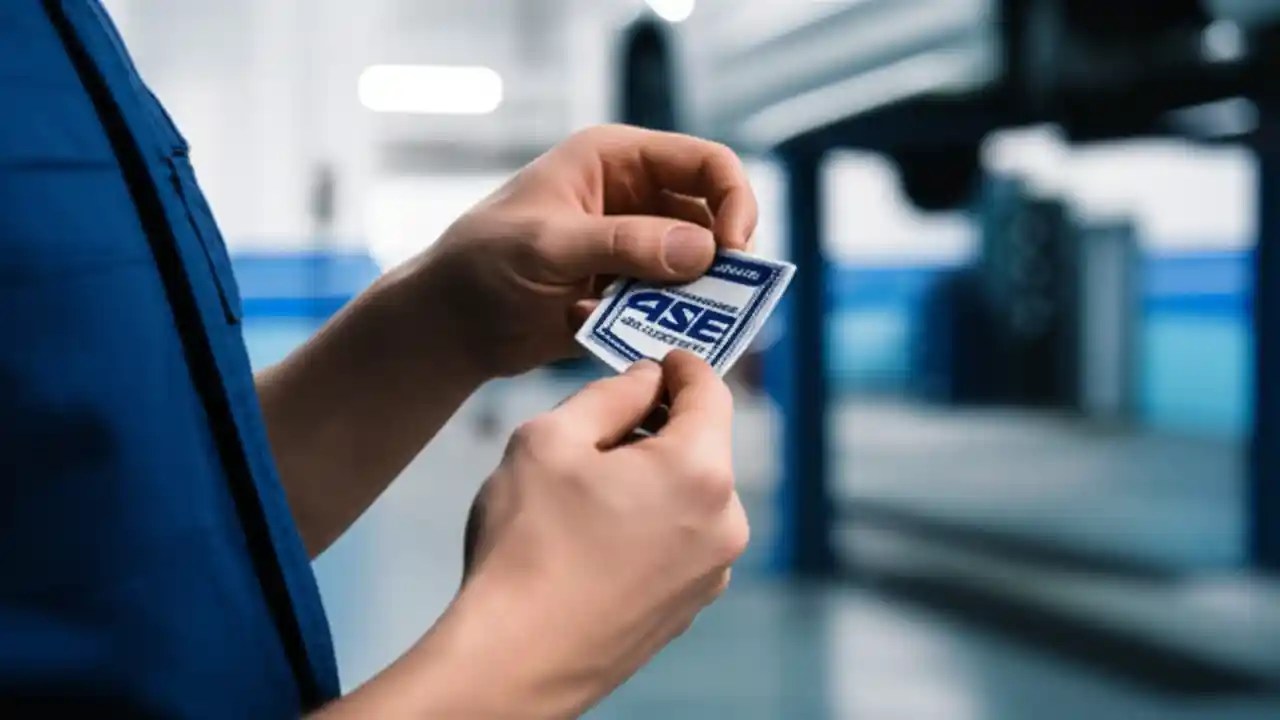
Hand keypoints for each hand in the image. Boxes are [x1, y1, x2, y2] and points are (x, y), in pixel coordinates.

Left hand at [406, 124, 757, 378]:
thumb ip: (623, 244)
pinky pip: (677, 304)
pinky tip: (648, 339)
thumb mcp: (549, 247)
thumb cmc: (482, 266)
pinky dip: (676, 323)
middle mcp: (635, 197)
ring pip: (702, 266)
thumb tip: (702, 250)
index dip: (734, 200)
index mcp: (616, 160)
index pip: (706, 164)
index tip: (734, 252)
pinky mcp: (631, 293)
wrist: (450, 326)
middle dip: (723, 259)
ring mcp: (636, 247)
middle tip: (720, 303)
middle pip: (715, 216)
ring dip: (700, 297)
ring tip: (678, 327)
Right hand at [447, 352, 747, 715]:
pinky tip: (598, 536)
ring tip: (588, 490)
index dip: (683, 365)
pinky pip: (682, 540)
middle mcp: (727, 522)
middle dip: (658, 425)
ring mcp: (713, 571)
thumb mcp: (549, 439)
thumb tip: (646, 380)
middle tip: (601, 425)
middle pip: (702, 446)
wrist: (515, 660)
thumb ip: (609, 394)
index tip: (658, 357)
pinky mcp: (690, 607)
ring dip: (654, 476)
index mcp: (700, 471)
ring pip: (691, 495)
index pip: (711, 392)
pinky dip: (653, 521)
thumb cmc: (527, 543)